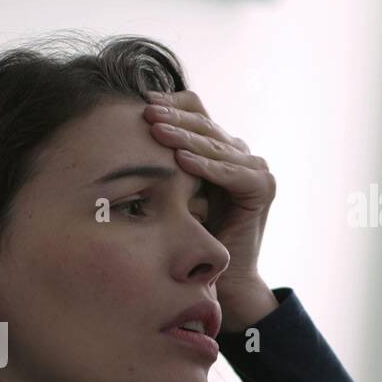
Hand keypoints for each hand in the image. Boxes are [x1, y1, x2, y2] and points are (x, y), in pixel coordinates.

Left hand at [142, 89, 277, 331]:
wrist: (224, 280)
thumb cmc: (189, 238)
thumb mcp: (170, 193)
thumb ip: (159, 165)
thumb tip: (118, 139)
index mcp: (218, 148)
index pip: (196, 111)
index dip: (171, 104)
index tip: (139, 102)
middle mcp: (239, 153)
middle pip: (205, 122)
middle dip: (173, 116)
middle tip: (145, 110)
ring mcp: (254, 168)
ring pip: (215, 144)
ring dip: (184, 136)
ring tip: (157, 128)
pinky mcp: (262, 188)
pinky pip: (231, 172)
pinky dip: (207, 166)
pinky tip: (182, 160)